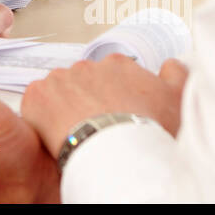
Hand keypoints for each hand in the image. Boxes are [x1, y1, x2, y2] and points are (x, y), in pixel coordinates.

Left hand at [20, 54, 189, 157]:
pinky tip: (55, 132)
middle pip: (84, 81)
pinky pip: (36, 103)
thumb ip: (176, 76)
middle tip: (96, 124)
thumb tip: (172, 64)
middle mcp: (87, 66)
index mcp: (118, 64)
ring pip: (59, 91)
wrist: (117, 150)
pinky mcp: (37, 95)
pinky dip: (42, 115)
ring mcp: (60, 79)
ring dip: (65, 107)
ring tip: (76, 131)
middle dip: (88, 99)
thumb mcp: (177, 100)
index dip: (113, 95)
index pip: (112, 74)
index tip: (115, 111)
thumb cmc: (148, 129)